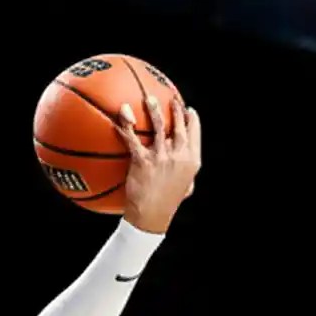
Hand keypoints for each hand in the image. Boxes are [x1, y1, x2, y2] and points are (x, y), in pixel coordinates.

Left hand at [115, 96, 201, 234]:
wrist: (151, 217)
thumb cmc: (166, 205)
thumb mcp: (184, 188)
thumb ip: (185, 174)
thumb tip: (183, 167)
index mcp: (192, 161)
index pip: (195, 134)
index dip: (192, 120)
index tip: (188, 110)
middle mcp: (179, 156)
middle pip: (179, 126)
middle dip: (175, 109)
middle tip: (170, 98)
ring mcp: (161, 157)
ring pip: (159, 127)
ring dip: (153, 110)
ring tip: (148, 99)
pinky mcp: (143, 161)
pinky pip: (132, 139)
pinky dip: (125, 127)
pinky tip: (120, 118)